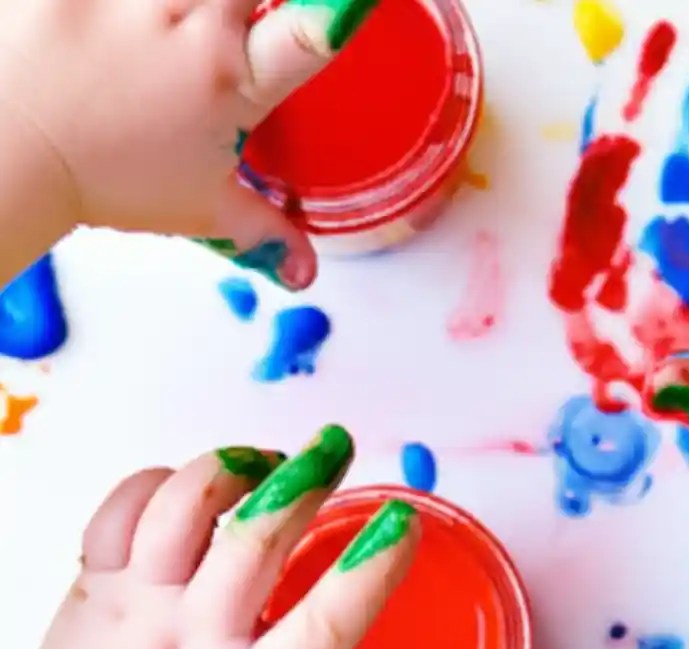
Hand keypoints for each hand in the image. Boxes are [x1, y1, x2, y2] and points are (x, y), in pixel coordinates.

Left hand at [0, 0, 379, 289]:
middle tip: (221, 24)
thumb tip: (307, 272)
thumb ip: (266, 232)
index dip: (340, 17)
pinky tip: (100, 22)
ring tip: (156, 31)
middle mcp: (186, 20)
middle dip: (238, 4)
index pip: (315, 32)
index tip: (344, 12)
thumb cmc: (103, 178)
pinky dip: (103, 5)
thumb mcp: (201, 210)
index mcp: (231, 77)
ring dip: (175, 5)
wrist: (6, 154)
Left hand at [1, 425, 418, 648]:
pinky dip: (158, 481)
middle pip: (257, 541)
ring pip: (183, 509)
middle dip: (306, 479)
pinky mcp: (93, 584)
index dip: (374, 565)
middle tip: (334, 447)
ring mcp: (139, 608)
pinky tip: (191, 486)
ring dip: (234, 467)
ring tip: (263, 461)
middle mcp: (194, 643)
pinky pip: (121, 509)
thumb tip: (362, 604)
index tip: (402, 522)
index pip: (328, 622)